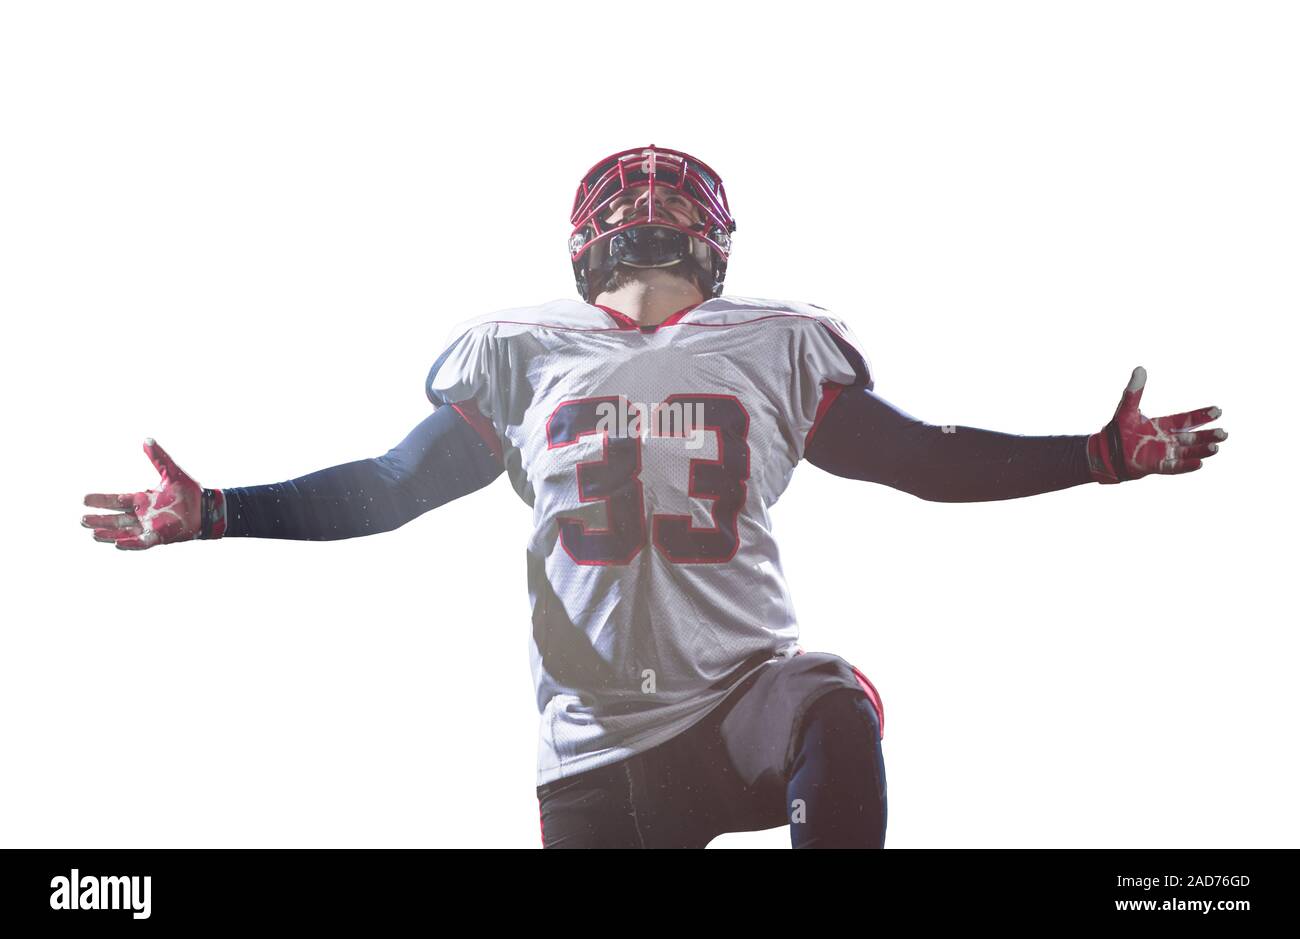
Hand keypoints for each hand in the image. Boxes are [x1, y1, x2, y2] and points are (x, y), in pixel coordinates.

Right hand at [82, 438, 222, 548]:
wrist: (207, 507)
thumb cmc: (189, 492)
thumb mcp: (171, 472)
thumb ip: (158, 457)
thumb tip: (147, 439)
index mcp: (142, 499)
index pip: (117, 500)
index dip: (101, 500)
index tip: (84, 499)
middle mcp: (143, 514)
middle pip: (116, 518)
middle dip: (99, 520)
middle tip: (82, 520)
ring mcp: (150, 526)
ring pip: (124, 532)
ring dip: (108, 533)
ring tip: (92, 533)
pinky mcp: (160, 536)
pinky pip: (141, 542)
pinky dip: (129, 544)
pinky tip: (116, 544)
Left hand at [1086, 367, 1227, 483]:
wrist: (1104, 452)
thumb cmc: (1117, 430)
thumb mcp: (1127, 408)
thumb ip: (1134, 391)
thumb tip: (1140, 368)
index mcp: (1163, 426)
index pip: (1187, 420)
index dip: (1202, 415)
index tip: (1218, 410)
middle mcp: (1166, 440)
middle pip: (1192, 438)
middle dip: (1208, 436)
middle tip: (1224, 434)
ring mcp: (1162, 454)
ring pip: (1187, 452)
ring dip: (1201, 450)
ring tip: (1216, 447)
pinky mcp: (1155, 466)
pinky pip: (1173, 467)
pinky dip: (1185, 466)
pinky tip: (1200, 464)